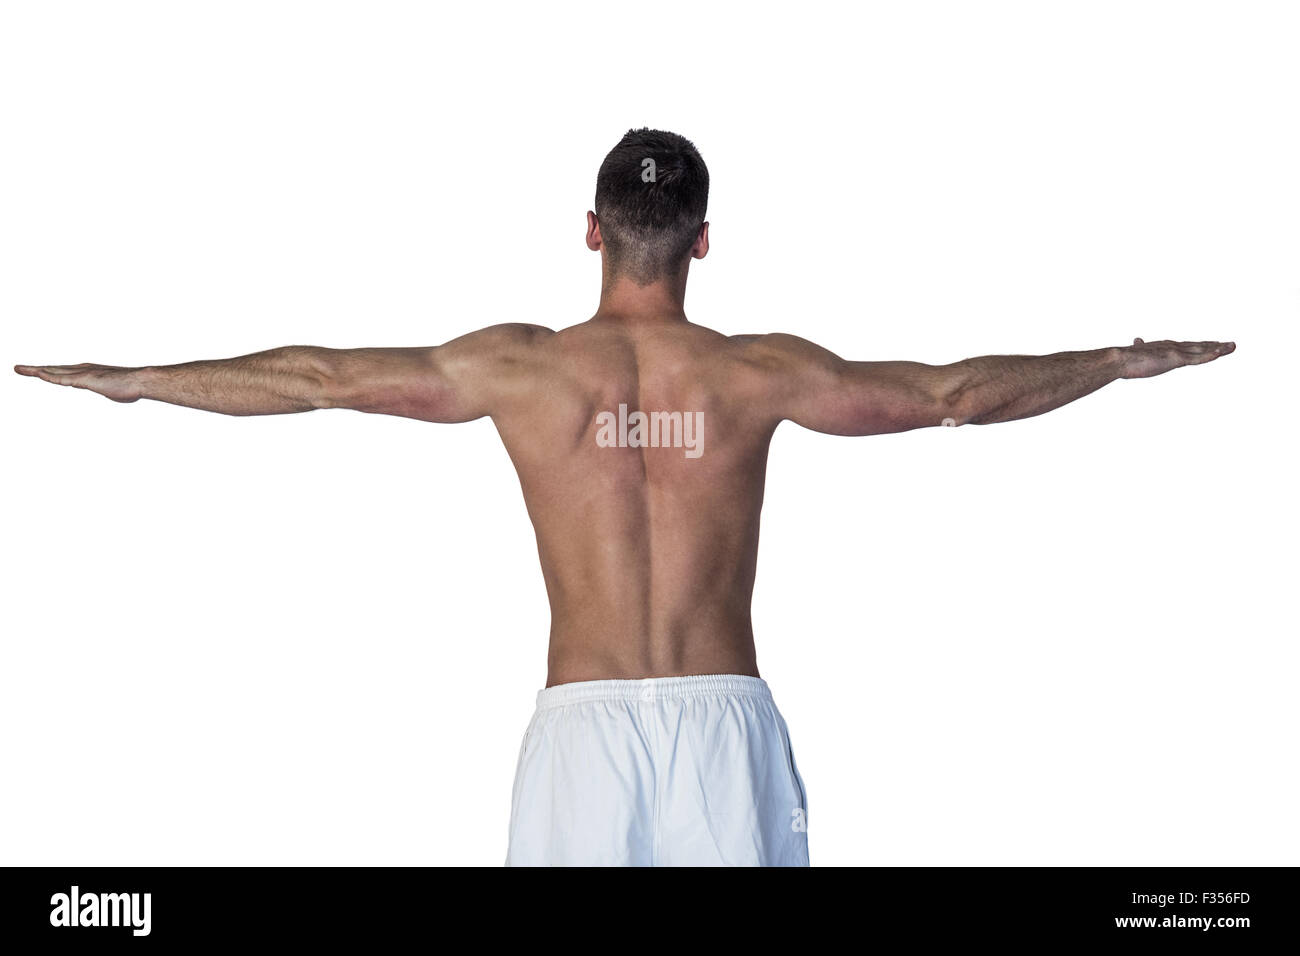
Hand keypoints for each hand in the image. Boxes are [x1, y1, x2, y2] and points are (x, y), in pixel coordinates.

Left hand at [13, 363, 142, 401]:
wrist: (141, 380)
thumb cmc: (132, 386)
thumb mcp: (114, 390)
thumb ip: (109, 389)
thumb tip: (118, 390)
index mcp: (89, 372)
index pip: (63, 372)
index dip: (49, 371)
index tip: (37, 372)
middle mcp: (82, 369)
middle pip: (53, 369)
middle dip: (35, 369)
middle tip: (18, 368)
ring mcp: (83, 373)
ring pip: (53, 371)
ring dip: (35, 370)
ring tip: (19, 369)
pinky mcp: (84, 379)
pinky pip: (62, 378)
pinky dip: (48, 375)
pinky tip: (37, 374)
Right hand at [1120, 338, 1235, 378]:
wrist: (1119, 360)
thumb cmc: (1125, 359)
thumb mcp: (1137, 353)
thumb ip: (1141, 348)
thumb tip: (1138, 339)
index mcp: (1166, 347)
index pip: (1189, 346)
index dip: (1204, 346)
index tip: (1215, 344)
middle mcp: (1173, 346)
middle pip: (1200, 346)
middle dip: (1216, 345)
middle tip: (1231, 345)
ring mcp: (1175, 352)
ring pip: (1202, 350)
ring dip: (1219, 348)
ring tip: (1233, 346)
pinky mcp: (1174, 359)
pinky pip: (1196, 358)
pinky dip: (1209, 355)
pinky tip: (1219, 352)